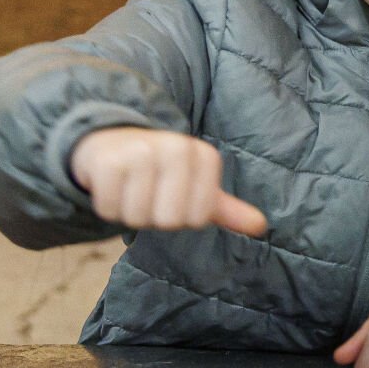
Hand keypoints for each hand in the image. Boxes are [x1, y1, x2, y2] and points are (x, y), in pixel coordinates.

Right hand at [69, 126, 266, 236]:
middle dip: (154, 216)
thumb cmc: (162, 172)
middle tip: (149, 193)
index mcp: (205, 156)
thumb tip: (261, 226)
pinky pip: (109, 209)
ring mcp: (141, 151)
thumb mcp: (198, 187)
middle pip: (168, 221)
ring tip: (130, 187)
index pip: (197, 219)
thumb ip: (228, 209)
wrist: (114, 141)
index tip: (173, 195)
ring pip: (137, 217)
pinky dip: (107, 206)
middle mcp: (176, 148)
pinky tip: (112, 185)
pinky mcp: (109, 160)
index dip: (181, 216)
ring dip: (129, 212)